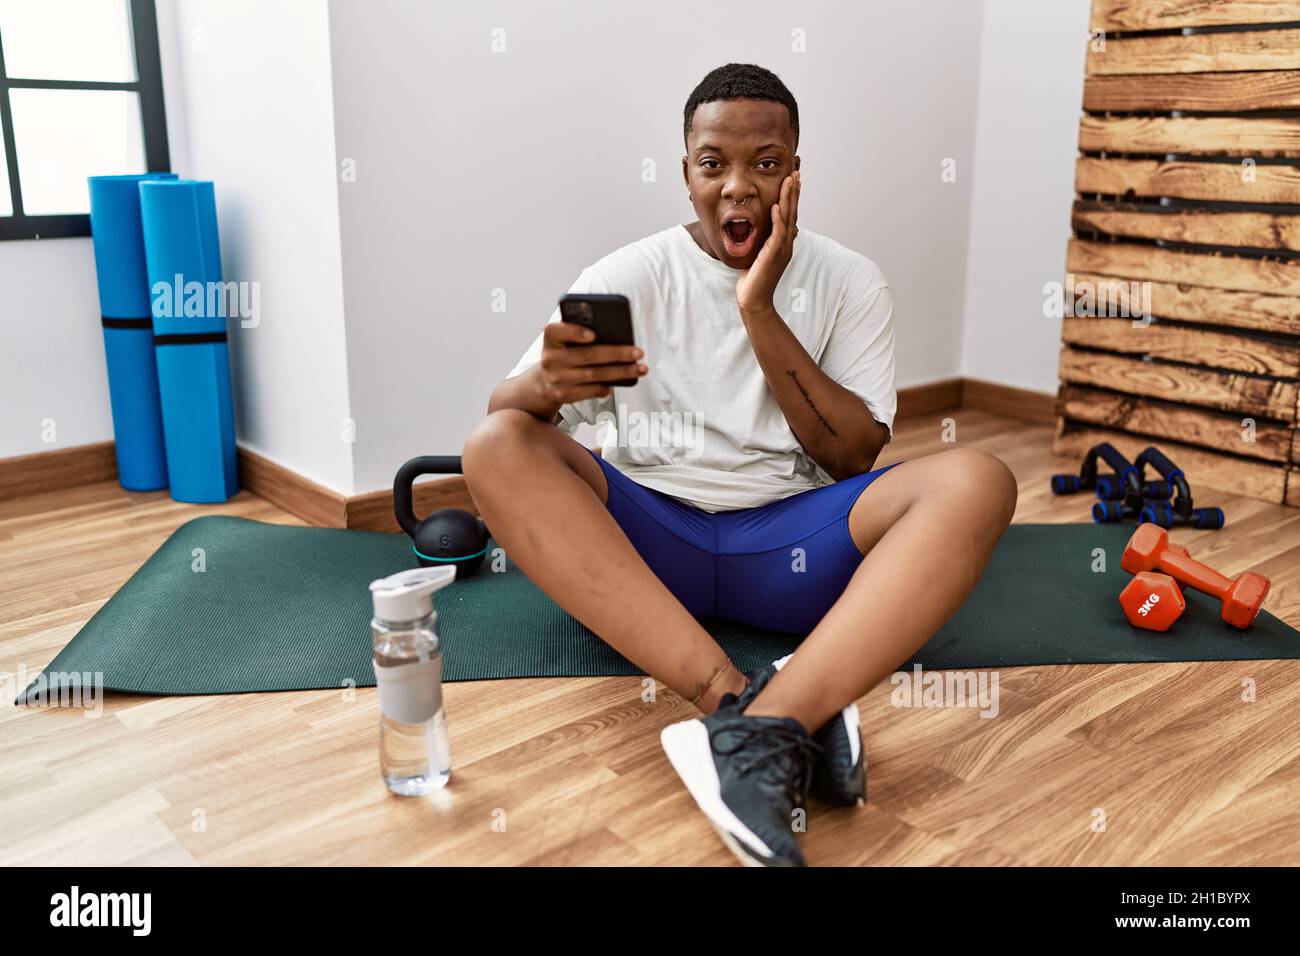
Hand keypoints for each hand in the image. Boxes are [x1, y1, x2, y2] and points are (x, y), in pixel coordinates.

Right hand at [538, 321, 646, 403]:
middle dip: (617, 354)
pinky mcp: (564, 395)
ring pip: (594, 375)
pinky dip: (608, 386)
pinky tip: (622, 381)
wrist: (545, 381)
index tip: (593, 334)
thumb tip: (617, 336)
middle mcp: (550, 358)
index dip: (574, 332)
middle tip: (638, 352)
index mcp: (551, 339)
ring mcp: (556, 379)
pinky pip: (591, 391)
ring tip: (640, 368)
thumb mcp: (565, 340)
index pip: (555, 331)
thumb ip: (581, 333)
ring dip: (621, 372)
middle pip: (588, 355)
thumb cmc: (565, 354)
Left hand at [735, 169, 799, 315]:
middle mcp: (786, 244)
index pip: (789, 214)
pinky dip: (778, 220)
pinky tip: (776, 206)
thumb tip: (761, 230)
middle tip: (796, 172)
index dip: (792, 196)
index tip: (792, 179)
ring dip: (789, 199)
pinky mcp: (773, 256)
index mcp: (783, 243)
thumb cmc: (754, 279)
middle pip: (793, 212)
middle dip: (794, 192)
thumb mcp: (759, 255)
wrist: (753, 300)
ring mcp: (781, 250)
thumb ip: (763, 242)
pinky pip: (777, 234)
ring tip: (790, 181)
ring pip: (788, 219)